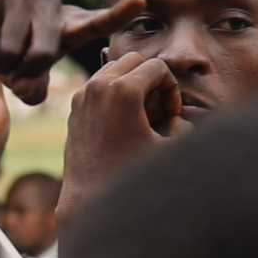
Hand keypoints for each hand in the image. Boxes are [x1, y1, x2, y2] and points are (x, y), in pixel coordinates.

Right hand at [0, 0, 144, 104]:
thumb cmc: (16, 61)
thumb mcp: (30, 78)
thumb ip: (33, 88)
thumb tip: (29, 88)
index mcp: (70, 23)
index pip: (99, 21)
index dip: (118, 13)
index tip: (140, 2)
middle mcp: (50, 2)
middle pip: (41, 54)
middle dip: (23, 74)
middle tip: (14, 74)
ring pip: (7, 50)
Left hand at [56, 52, 191, 230]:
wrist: (90, 196)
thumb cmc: (131, 175)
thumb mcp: (170, 151)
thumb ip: (184, 127)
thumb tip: (177, 118)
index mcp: (123, 90)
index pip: (158, 67)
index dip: (171, 88)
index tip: (171, 114)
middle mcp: (99, 86)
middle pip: (134, 60)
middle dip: (150, 78)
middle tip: (157, 109)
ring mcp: (83, 95)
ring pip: (113, 68)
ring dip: (131, 82)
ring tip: (140, 114)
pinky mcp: (74, 107)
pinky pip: (98, 85)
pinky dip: (113, 92)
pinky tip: (122, 121)